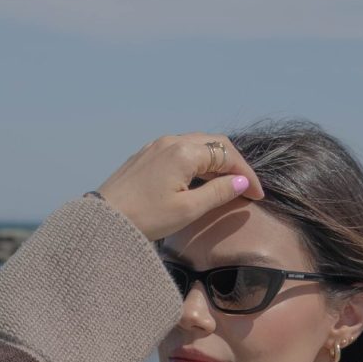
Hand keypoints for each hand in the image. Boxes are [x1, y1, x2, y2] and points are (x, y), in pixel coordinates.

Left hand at [95, 133, 264, 242]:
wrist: (104, 220)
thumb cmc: (145, 218)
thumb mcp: (188, 209)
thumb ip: (219, 192)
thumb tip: (242, 182)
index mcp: (184, 151)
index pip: (227, 155)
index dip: (247, 174)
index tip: (258, 195)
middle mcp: (171, 141)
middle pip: (215, 144)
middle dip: (234, 164)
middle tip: (247, 188)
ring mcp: (157, 146)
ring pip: (197, 146)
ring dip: (216, 163)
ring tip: (227, 186)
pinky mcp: (146, 155)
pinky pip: (180, 151)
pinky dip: (198, 163)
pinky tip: (200, 181)